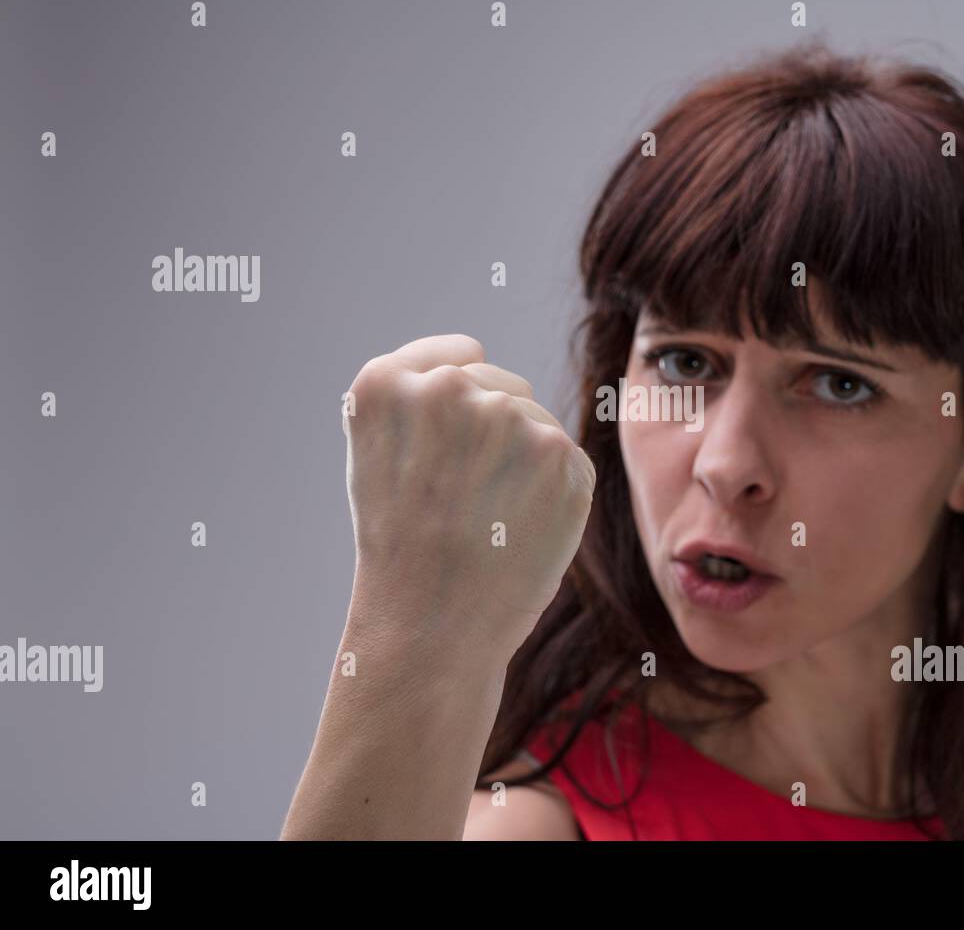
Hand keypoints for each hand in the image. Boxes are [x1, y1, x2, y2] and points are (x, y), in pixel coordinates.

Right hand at [341, 334, 594, 659]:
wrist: (431, 630)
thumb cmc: (402, 547)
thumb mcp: (375, 454)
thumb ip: (417, 395)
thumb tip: (476, 354)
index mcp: (385, 384)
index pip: (456, 356)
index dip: (458, 407)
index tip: (445, 456)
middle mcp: (446, 389)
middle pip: (502, 386)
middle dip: (494, 435)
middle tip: (463, 502)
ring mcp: (507, 418)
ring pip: (538, 423)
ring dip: (526, 463)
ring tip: (489, 519)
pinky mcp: (559, 456)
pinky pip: (568, 460)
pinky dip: (556, 493)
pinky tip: (522, 530)